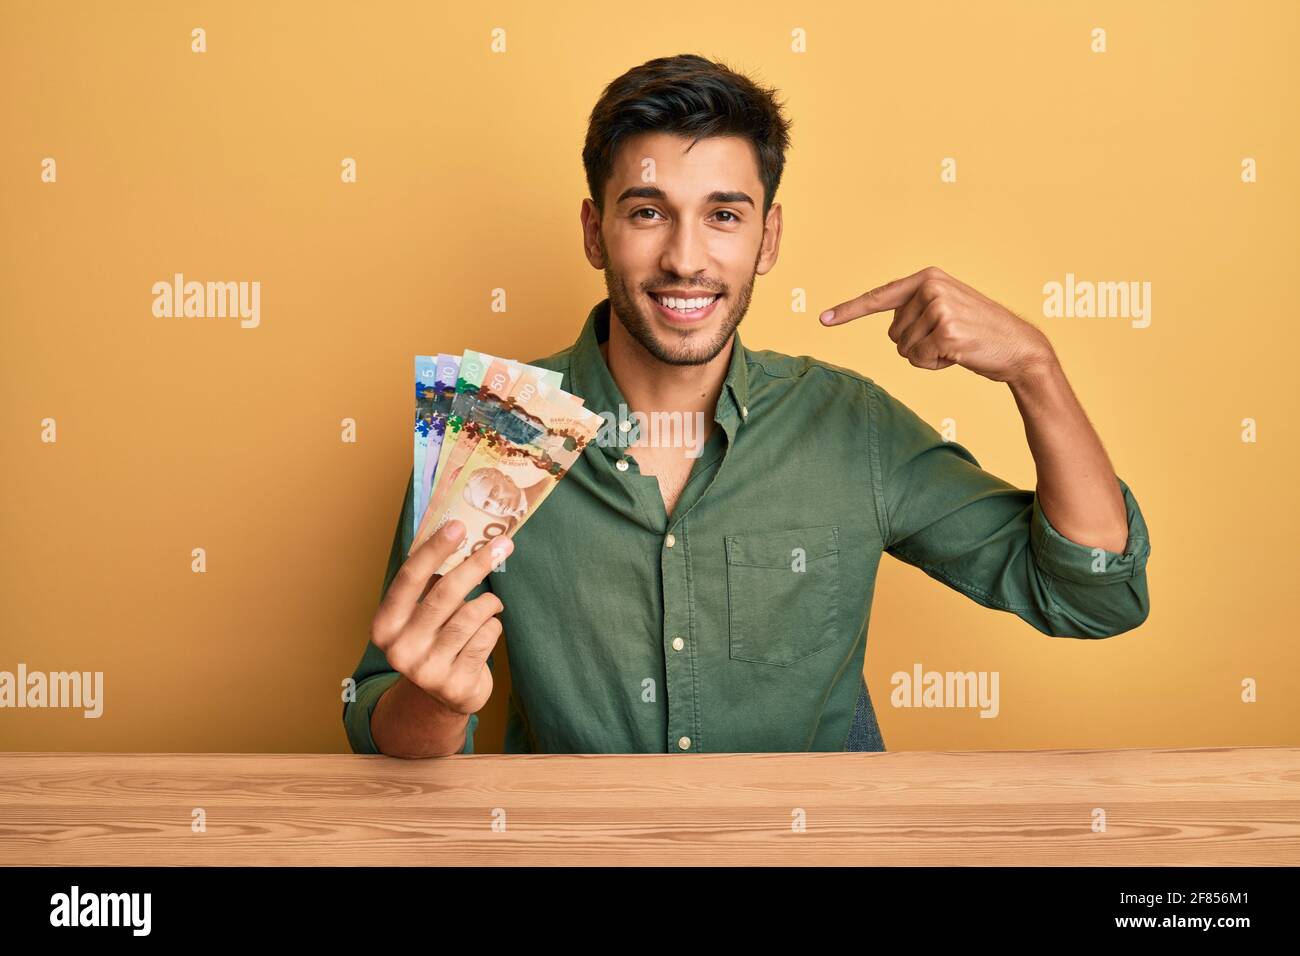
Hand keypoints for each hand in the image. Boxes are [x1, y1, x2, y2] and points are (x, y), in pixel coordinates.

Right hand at [369, 520, 509, 717]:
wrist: (440, 699)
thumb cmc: (434, 641)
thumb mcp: (421, 615)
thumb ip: (431, 583)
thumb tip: (458, 533)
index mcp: (385, 626)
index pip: (409, 578)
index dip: (433, 550)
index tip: (457, 526)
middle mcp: (401, 649)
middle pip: (445, 593)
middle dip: (477, 564)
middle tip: (503, 545)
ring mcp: (427, 670)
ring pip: (472, 615)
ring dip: (489, 603)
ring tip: (491, 604)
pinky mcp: (455, 684)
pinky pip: (486, 637)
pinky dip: (492, 626)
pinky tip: (486, 632)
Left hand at [819, 266, 1055, 384]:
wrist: (1019, 348)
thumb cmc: (979, 333)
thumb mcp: (947, 309)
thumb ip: (917, 310)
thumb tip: (891, 329)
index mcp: (928, 278)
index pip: (880, 297)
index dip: (848, 311)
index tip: (822, 319)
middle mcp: (931, 287)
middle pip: (892, 333)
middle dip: (915, 344)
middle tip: (948, 339)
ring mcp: (938, 307)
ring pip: (903, 349)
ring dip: (926, 356)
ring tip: (955, 346)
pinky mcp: (945, 330)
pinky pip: (918, 359)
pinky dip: (934, 365)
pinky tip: (957, 355)